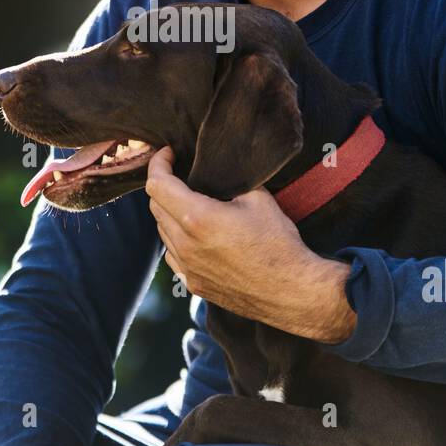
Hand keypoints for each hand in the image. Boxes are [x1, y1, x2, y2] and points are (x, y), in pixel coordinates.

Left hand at [144, 147, 356, 342]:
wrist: (290, 291)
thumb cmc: (277, 244)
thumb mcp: (258, 199)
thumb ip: (230, 184)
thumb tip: (219, 177)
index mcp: (197, 218)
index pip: (157, 184)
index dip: (158, 163)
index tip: (168, 154)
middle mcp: (185, 244)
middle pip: (155, 207)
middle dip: (164, 186)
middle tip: (181, 175)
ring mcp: (187, 268)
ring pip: (162, 231)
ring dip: (169, 213)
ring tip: (190, 204)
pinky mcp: (194, 284)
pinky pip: (172, 255)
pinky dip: (176, 239)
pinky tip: (195, 234)